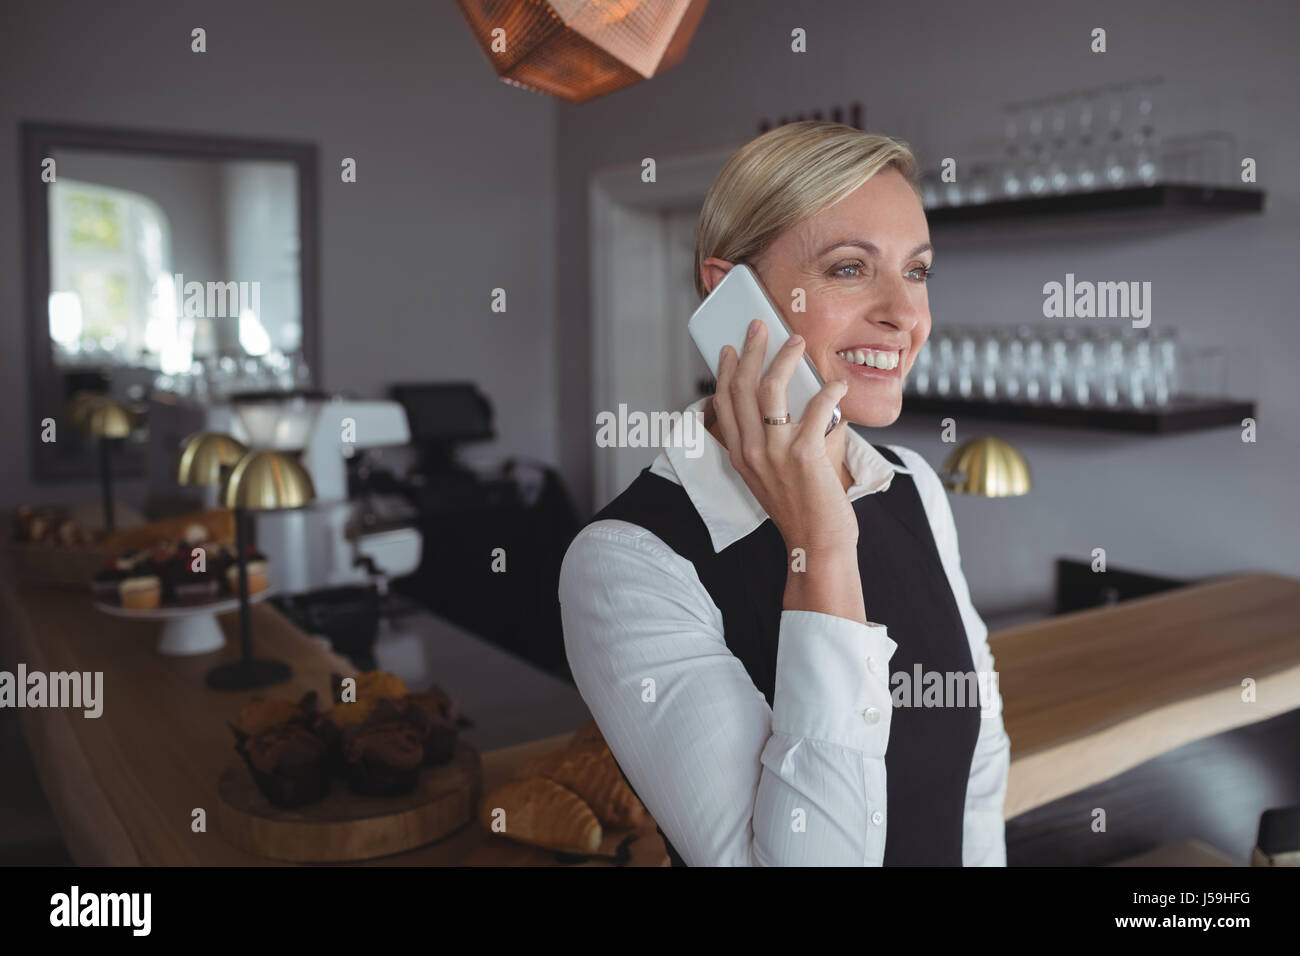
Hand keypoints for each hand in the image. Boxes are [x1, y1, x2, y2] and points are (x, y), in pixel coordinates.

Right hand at [710, 318, 857, 556]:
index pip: (723, 402)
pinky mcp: (804, 454)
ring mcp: (775, 452)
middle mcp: (750, 451)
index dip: (727, 370)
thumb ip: (766, 443)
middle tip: (761, 326)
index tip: (732, 348)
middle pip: (742, 387)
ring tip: (797, 342)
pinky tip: (838, 385)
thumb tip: (783, 402)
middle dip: (751, 350)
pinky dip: (829, 390)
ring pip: (770, 388)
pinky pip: (815, 407)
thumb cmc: (799, 509)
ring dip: (784, 358)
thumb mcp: (768, 476)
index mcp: (739, 455)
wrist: (816, 543)